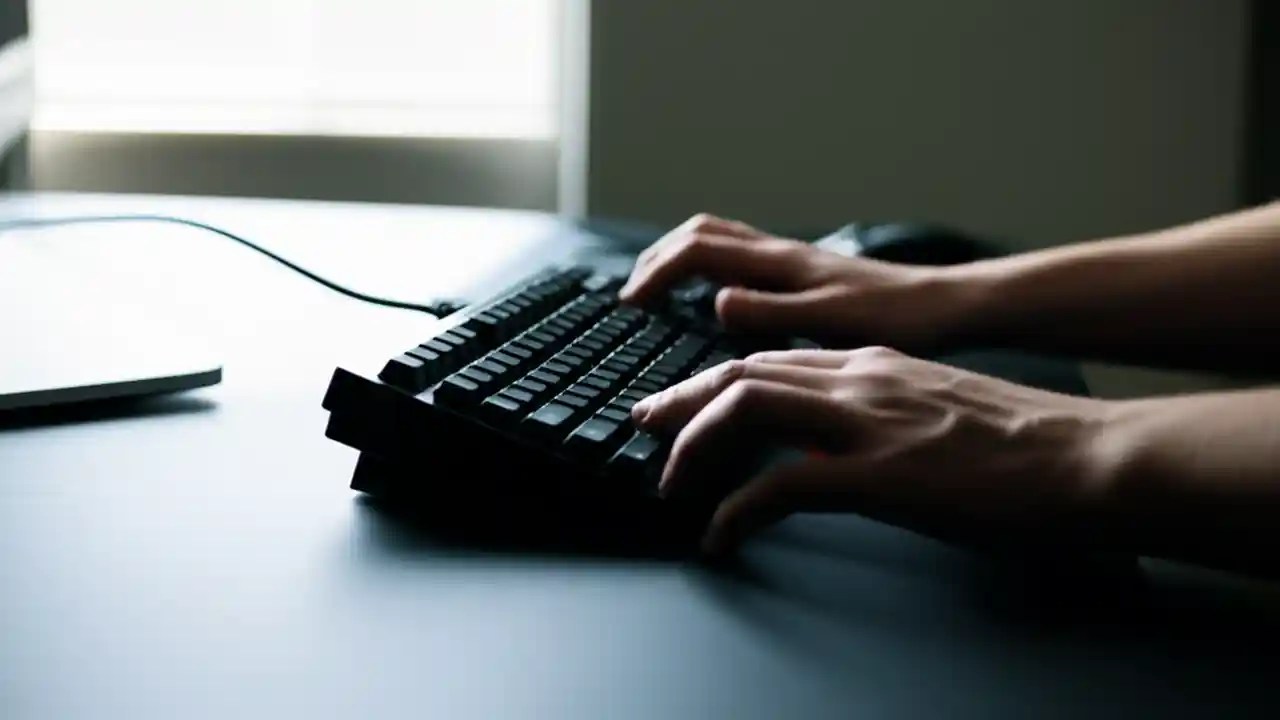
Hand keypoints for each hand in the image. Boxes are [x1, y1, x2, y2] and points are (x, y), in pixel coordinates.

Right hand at [619, 213, 971, 350]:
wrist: (947, 307)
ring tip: (658, 289)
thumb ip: (770, 313)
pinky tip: (714, 297)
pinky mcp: (805, 273)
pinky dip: (708, 266)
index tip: (631, 306)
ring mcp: (793, 260)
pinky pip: (741, 255)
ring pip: (720, 239)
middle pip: (701, 233)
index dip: (656, 274)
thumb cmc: (895, 320)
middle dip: (658, 258)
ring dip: (680, 257)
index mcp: (780, 264)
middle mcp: (781, 254)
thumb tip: (713, 302)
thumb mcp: (828, 323)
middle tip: (632, 294)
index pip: (697, 251)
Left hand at [630, 346, 1115, 554]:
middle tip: (646, 426)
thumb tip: (857, 444)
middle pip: (743, 373)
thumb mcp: (943, 408)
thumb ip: (891, 412)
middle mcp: (862, 378)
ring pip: (745, 409)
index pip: (774, 361)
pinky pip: (779, 486)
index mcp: (877, 363)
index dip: (717, 382)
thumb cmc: (1032, 442)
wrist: (1091, 456)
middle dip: (682, 399)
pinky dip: (736, 510)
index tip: (684, 403)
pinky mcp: (879, 472)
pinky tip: (722, 534)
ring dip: (694, 445)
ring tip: (670, 483)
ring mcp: (868, 422)